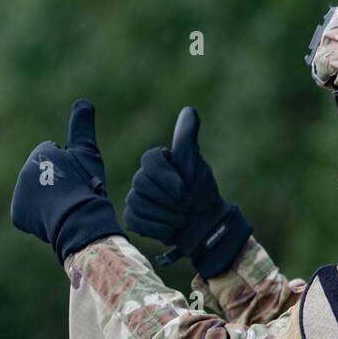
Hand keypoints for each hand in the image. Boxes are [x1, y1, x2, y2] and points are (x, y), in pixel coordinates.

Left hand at [11, 99, 123, 264]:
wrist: (78, 220)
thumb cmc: (85, 185)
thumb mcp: (87, 152)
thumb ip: (82, 126)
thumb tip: (82, 101)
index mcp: (40, 153)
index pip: (56, 161)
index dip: (70, 171)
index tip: (76, 181)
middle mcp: (24, 170)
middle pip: (45, 178)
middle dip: (56, 185)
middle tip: (71, 196)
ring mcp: (19, 194)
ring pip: (38, 196)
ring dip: (49, 201)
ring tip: (63, 208)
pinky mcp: (17, 214)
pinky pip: (30, 215)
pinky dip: (40, 219)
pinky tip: (52, 219)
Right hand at [122, 106, 250, 277]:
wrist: (203, 225)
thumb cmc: (201, 192)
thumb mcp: (196, 164)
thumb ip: (187, 138)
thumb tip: (188, 110)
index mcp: (157, 160)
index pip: (149, 161)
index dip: (167, 178)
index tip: (185, 190)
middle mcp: (143, 176)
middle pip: (141, 185)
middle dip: (169, 200)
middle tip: (186, 206)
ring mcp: (135, 197)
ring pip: (137, 203)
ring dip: (165, 215)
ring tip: (179, 218)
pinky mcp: (133, 217)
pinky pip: (134, 221)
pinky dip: (156, 228)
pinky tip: (169, 228)